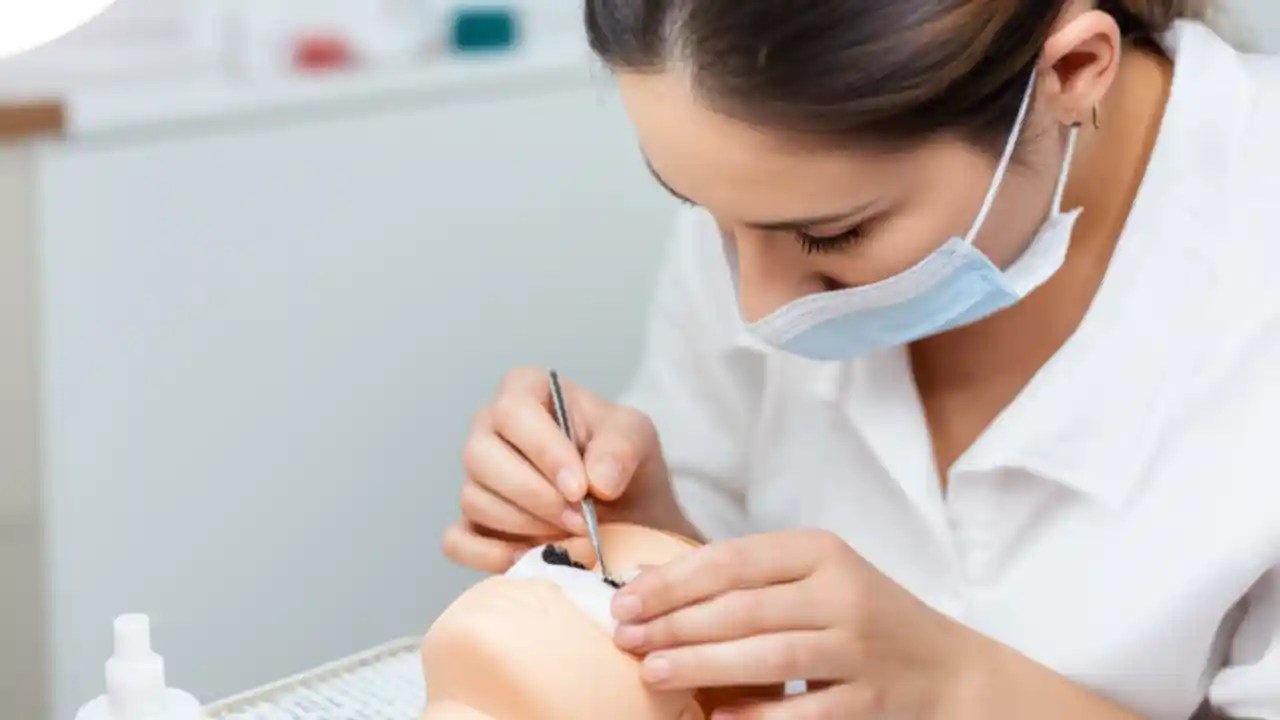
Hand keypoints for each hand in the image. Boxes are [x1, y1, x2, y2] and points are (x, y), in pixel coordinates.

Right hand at [444, 367, 689, 573]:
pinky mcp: (471, 524)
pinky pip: (457, 541)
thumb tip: (597, 480)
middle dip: (535, 496)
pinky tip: (532, 558)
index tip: (580, 487)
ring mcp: (476, 479)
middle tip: (581, 520)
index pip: (513, 410)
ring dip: (525, 526)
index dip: (544, 451)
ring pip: (474, 499)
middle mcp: (489, 429)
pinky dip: (490, 556)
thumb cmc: (621, 460)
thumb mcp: (637, 438)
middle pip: (480, 456)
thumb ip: (622, 448)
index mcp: (525, 391)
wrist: (626, 511)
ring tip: (571, 537)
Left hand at [609, 530, 975, 718]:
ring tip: (653, 673)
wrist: (946, 668)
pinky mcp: (873, 699)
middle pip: (746, 608)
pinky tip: (719, 718)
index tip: (624, 599)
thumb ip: (742, 578)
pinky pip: (807, 711)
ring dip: (705, 665)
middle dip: (677, 624)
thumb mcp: (811, 579)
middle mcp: (844, 593)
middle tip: (625, 639)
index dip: (673, 580)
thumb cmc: (859, 617)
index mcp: (822, 552)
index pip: (734, 559)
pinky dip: (761, 716)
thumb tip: (647, 580)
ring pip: (772, 656)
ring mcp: (861, 648)